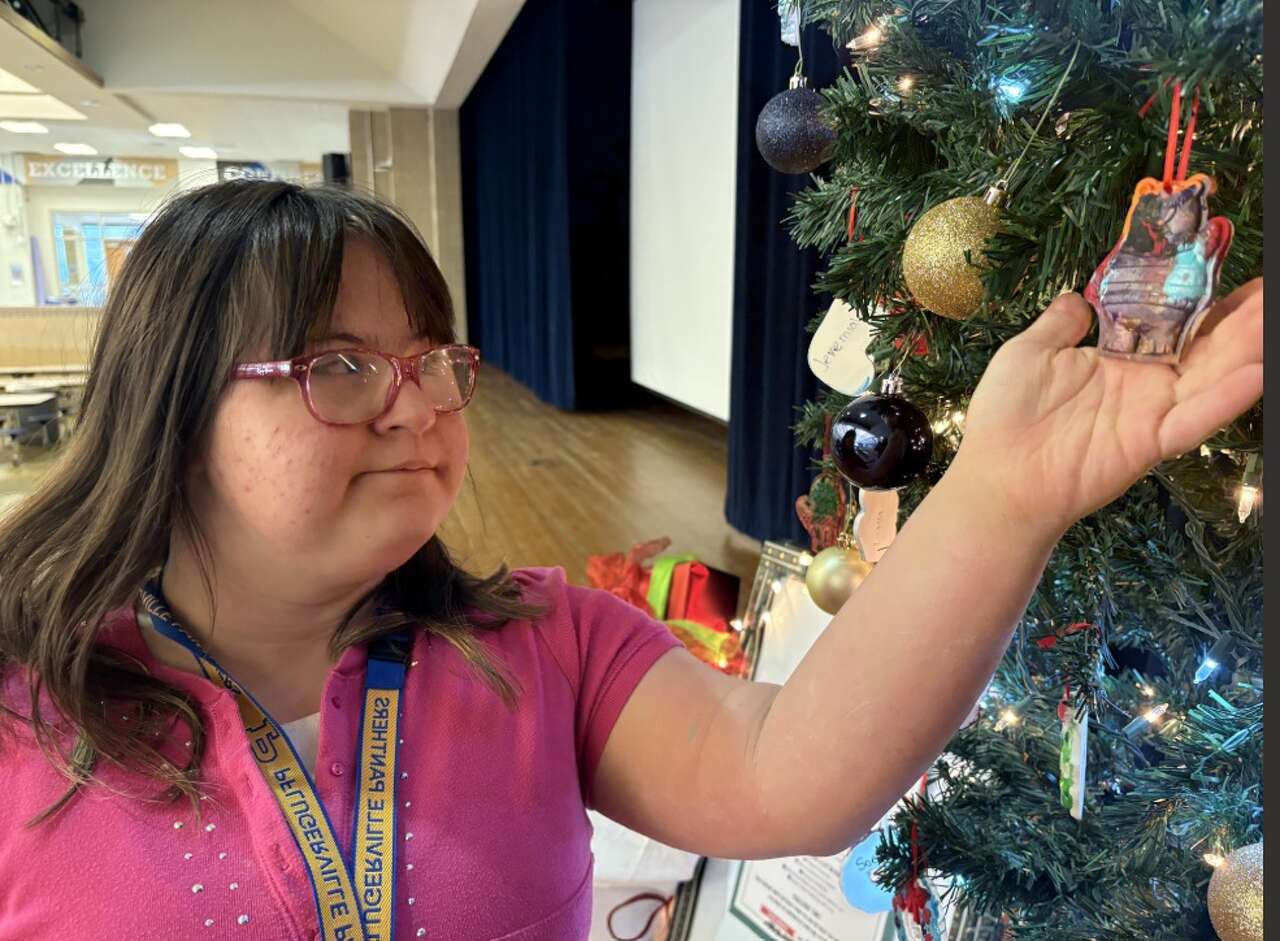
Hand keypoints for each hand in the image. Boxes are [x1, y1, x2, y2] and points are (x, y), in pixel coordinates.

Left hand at [955, 279, 1262, 532]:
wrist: (997, 475)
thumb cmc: (1005, 414)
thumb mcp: (1029, 352)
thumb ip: (1060, 324)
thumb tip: (1078, 297)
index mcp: (1119, 358)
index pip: (1173, 323)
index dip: (1204, 298)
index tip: (1232, 272)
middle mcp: (1145, 383)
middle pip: (1207, 346)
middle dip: (1242, 319)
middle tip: (1269, 292)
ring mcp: (1152, 412)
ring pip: (1214, 375)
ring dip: (1247, 348)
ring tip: (1270, 317)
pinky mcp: (1151, 442)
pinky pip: (1195, 419)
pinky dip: (1226, 398)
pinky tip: (1256, 372)